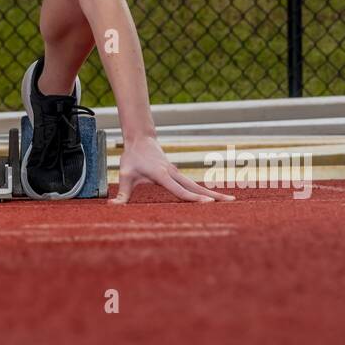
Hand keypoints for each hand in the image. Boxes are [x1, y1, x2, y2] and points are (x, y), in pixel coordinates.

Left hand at [110, 135, 235, 204]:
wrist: (140, 139)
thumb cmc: (132, 157)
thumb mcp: (124, 174)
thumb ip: (122, 193)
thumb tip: (113, 206)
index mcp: (162, 174)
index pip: (180, 190)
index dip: (193, 198)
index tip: (208, 203)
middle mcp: (173, 173)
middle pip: (196, 186)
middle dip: (213, 195)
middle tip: (231, 202)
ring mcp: (177, 173)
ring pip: (196, 185)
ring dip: (212, 193)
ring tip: (230, 200)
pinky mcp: (177, 174)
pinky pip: (192, 184)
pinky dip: (204, 191)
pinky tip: (213, 198)